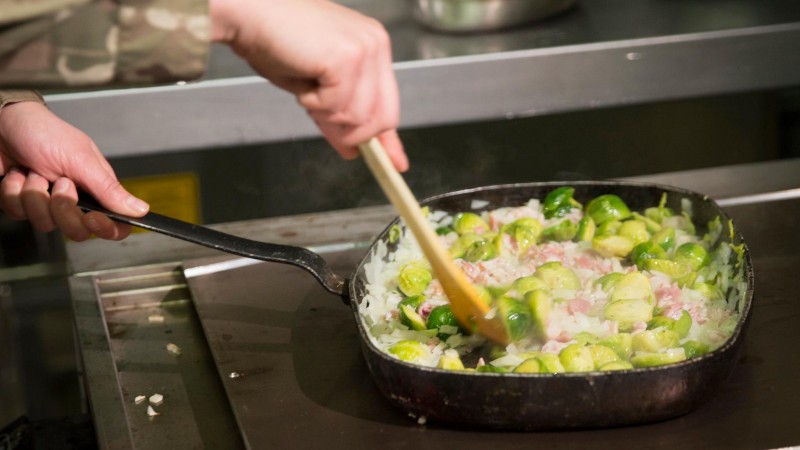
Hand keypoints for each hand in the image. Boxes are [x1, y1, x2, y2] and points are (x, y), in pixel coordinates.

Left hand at [0, 101, 148, 240]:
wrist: (2, 122)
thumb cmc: (43, 132)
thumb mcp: (81, 159)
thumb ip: (109, 189)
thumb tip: (140, 209)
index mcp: (96, 188)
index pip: (113, 224)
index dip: (105, 228)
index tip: (92, 217)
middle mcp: (74, 199)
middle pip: (77, 230)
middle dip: (62, 208)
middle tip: (58, 183)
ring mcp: (47, 203)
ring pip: (45, 224)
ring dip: (34, 195)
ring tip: (33, 172)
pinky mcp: (23, 203)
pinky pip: (19, 214)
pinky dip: (14, 193)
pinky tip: (17, 175)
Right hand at [210, 0, 407, 171]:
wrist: (247, 15)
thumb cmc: (274, 42)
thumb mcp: (316, 87)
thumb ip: (340, 116)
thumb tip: (354, 150)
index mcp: (372, 45)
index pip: (389, 103)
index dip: (387, 137)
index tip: (394, 162)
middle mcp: (375, 44)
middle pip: (384, 117)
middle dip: (351, 132)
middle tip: (319, 114)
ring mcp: (364, 50)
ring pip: (358, 117)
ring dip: (325, 114)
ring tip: (307, 85)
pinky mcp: (347, 58)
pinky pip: (338, 108)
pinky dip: (313, 104)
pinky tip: (302, 79)